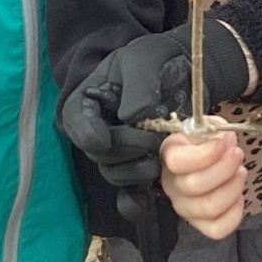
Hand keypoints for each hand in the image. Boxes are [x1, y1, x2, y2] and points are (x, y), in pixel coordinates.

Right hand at [58, 32, 194, 187]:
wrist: (186, 70)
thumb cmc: (159, 59)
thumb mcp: (146, 59)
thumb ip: (138, 85)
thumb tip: (131, 117)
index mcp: (89, 99)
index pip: (75, 121)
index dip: (86, 134)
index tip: (103, 140)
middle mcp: (98, 128)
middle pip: (98, 152)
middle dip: (124, 150)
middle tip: (153, 140)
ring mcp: (118, 151)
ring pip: (113, 174)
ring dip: (135, 171)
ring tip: (159, 158)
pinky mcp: (138, 167)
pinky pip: (128, 194)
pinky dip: (135, 202)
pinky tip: (148, 200)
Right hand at [160, 131, 246, 239]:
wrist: (208, 157)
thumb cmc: (207, 142)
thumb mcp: (209, 126)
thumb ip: (215, 129)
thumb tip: (224, 140)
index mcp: (169, 155)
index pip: (177, 162)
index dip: (205, 154)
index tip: (222, 144)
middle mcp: (172, 184)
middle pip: (196, 185)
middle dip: (225, 168)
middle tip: (236, 154)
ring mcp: (184, 207)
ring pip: (209, 207)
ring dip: (233, 187)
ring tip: (239, 172)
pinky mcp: (200, 224)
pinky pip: (217, 229)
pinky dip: (234, 213)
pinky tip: (238, 197)